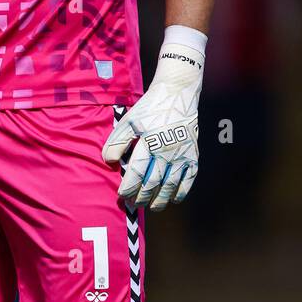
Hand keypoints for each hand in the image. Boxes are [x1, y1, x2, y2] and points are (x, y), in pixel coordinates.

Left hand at [102, 39, 202, 211]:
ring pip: (171, 183)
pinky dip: (182, 191)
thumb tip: (108, 161)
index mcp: (149, 141)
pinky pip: (189, 178)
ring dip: (160, 199)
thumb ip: (117, 141)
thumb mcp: (129, 121)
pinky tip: (174, 199)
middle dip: (142, 196)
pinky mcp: (193, 154)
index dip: (128, 186)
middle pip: (153, 181)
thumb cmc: (150, 108)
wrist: (178, 94)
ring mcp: (182, 154)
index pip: (137, 171)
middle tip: (134, 204)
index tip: (122, 195)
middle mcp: (167, 150)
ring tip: (151, 207)